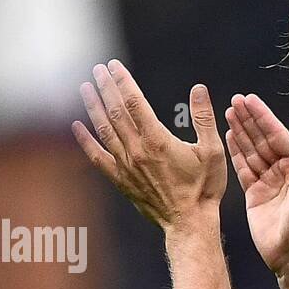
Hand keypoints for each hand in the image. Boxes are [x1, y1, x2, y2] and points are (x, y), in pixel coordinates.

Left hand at [71, 60, 225, 232]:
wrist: (188, 222)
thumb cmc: (203, 188)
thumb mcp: (212, 150)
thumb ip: (203, 118)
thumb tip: (199, 89)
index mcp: (158, 140)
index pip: (135, 102)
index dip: (123, 81)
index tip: (114, 65)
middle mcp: (137, 151)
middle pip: (116, 112)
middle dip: (106, 87)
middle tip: (97, 69)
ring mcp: (126, 166)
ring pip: (104, 130)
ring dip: (93, 107)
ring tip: (85, 88)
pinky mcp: (120, 180)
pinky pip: (97, 157)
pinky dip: (85, 140)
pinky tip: (76, 126)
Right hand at [224, 94, 288, 287]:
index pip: (277, 135)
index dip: (263, 117)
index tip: (251, 100)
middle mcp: (283, 171)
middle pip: (262, 139)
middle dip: (249, 119)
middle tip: (235, 100)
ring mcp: (267, 182)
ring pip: (250, 150)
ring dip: (240, 132)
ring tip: (228, 113)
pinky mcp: (253, 194)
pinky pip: (242, 168)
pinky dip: (234, 152)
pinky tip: (228, 137)